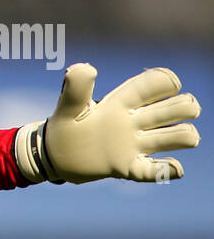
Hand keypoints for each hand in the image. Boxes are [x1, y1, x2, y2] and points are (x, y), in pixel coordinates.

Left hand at [14, 63, 200, 183]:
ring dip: (185, 136)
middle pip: (178, 107)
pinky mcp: (128, 167)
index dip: (166, 81)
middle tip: (164, 117)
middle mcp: (135, 121)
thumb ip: (75, 88)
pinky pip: (156, 170)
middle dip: (185, 107)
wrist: (53, 156)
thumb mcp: (67, 106)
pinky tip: (169, 168)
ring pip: (178, 136)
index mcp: (122, 102)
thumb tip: (86, 68)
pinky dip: (168, 170)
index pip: (157, 84)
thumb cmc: (64, 126)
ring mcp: (134, 145)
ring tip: (170, 139)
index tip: (166, 85)